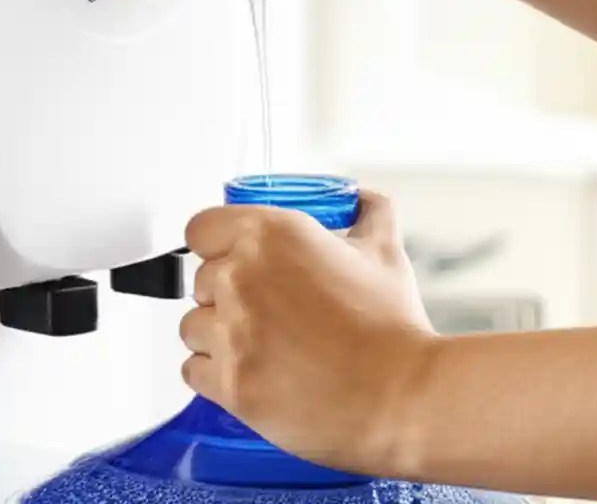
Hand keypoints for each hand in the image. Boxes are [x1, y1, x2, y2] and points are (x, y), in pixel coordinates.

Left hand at [180, 191, 436, 474]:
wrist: (404, 397)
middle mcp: (240, 278)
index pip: (200, 228)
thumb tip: (360, 198)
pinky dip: (215, 374)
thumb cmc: (393, 329)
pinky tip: (251, 372)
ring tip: (264, 346)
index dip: (216, 245)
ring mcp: (230, 332)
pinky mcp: (227, 382)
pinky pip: (192, 370)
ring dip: (218, 335)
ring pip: (192, 326)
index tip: (232, 258)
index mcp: (269, 235)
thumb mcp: (385, 252)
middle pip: (200, 280)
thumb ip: (368, 213)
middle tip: (268, 311)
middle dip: (227, 294)